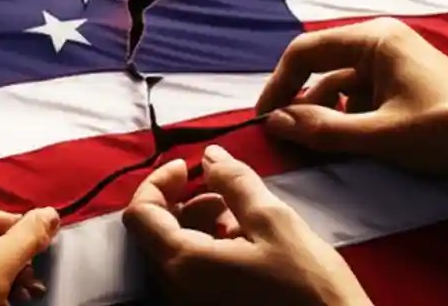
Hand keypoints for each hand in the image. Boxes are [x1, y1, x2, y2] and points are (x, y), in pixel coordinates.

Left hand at [124, 146, 370, 305]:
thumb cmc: (308, 285)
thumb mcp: (274, 221)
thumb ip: (234, 182)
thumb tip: (210, 157)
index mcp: (183, 265)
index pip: (139, 213)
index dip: (158, 181)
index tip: (188, 166)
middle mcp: (176, 291)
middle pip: (154, 234)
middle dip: (183, 202)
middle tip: (223, 193)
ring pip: (174, 255)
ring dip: (197, 225)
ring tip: (241, 218)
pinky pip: (191, 277)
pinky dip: (207, 250)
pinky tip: (244, 245)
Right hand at [256, 18, 447, 181]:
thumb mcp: (382, 135)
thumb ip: (324, 130)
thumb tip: (275, 122)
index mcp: (374, 39)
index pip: (305, 52)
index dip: (278, 85)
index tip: (263, 117)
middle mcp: (380, 41)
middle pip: (321, 67)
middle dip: (299, 100)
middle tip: (281, 136)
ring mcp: (394, 62)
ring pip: (340, 86)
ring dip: (323, 113)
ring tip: (310, 146)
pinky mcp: (404, 84)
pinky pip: (361, 96)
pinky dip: (346, 117)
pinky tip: (343, 143)